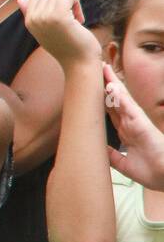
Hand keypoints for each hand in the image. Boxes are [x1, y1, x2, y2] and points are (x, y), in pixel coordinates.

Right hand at [18, 0, 102, 67]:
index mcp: (29, 21)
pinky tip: (79, 19)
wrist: (78, 63)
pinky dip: (77, 4)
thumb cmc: (67, 46)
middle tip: (72, 15)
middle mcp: (34, 18)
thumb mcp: (47, 28)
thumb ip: (34, 13)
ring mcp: (45, 17)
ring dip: (72, 1)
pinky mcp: (58, 17)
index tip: (63, 12)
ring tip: (75, 18)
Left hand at [105, 63, 163, 188]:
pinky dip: (120, 97)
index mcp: (127, 132)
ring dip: (111, 84)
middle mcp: (131, 124)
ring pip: (121, 99)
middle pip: (115, 100)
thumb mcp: (123, 164)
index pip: (111, 111)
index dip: (101, 99)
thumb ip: (111, 156)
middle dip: (105, 85)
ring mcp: (137, 123)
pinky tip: (111, 86)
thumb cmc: (152, 172)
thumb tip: (97, 150)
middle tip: (94, 69)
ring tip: (102, 69)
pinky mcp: (142, 125)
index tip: (90, 88)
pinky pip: (129, 108)